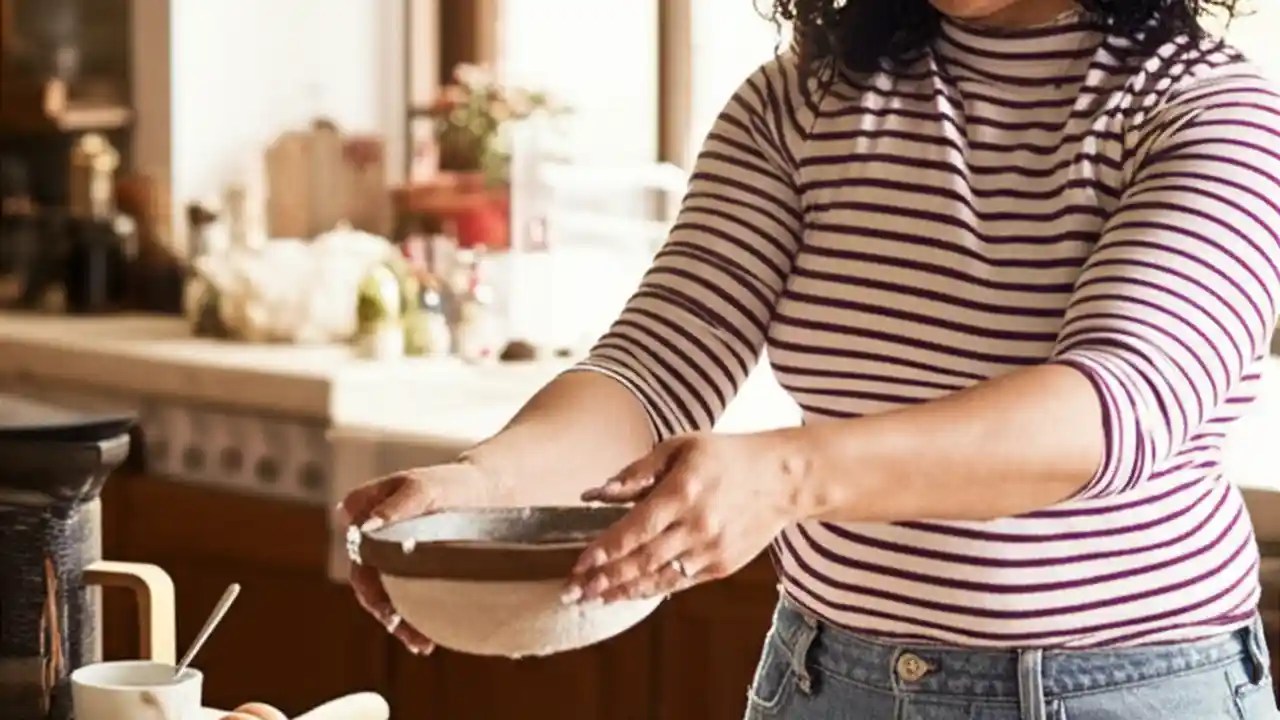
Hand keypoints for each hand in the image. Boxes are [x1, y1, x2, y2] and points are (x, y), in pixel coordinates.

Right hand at [338, 459, 508, 654]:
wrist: (488, 490)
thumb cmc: (452, 483)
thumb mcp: (424, 488)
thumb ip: (396, 505)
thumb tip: (366, 527)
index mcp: (364, 511)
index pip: (359, 556)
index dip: (370, 585)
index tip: (386, 606)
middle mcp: (372, 535)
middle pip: (371, 581)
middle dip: (386, 610)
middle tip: (405, 630)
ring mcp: (392, 553)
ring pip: (389, 593)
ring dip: (401, 621)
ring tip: (419, 642)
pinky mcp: (414, 568)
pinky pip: (409, 596)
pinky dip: (416, 618)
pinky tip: (427, 638)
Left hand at [563, 431, 805, 603]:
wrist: (782, 478)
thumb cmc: (724, 456)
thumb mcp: (680, 447)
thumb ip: (637, 471)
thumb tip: (597, 493)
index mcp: (683, 492)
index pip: (635, 529)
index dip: (605, 550)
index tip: (579, 565)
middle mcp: (697, 526)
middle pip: (642, 560)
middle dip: (604, 579)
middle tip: (573, 592)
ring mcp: (711, 550)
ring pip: (658, 578)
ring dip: (623, 591)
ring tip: (593, 599)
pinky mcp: (722, 566)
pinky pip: (679, 583)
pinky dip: (651, 590)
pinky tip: (628, 593)